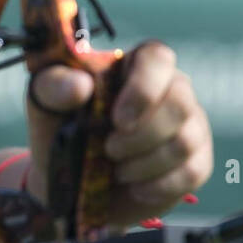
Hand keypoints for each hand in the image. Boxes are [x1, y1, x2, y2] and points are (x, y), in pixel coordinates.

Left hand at [23, 41, 212, 227]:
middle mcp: (170, 89)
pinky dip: (156, 185)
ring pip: (185, 141)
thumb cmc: (59, 131)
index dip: (144, 88)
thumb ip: (54, 86)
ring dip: (142, 164)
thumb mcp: (45, 104)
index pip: (158, 57)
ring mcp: (189, 125)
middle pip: (180, 102)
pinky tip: (134, 185)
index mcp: (135, 66)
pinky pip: (192, 171)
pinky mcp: (197, 160)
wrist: (68, 185)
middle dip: (141, 135)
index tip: (118, 119)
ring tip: (115, 169)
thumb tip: (79, 85)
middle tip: (109, 150)